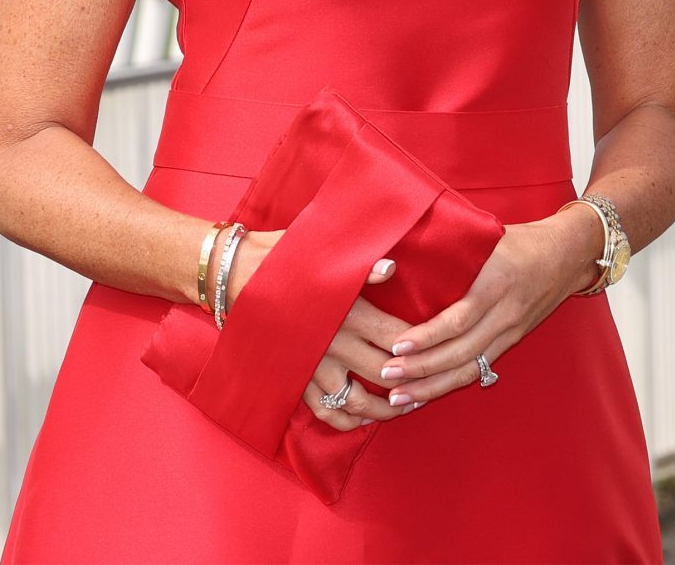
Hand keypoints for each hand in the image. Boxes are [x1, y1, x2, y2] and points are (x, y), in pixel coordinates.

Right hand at [215, 226, 425, 431]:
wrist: (236, 275)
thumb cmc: (284, 257)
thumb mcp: (323, 253)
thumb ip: (360, 264)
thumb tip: (393, 268)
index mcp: (346, 309)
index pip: (397, 336)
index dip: (422, 346)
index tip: (438, 348)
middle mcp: (333, 342)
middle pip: (385, 373)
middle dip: (412, 382)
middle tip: (430, 382)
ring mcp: (314, 366)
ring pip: (360, 402)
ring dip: (387, 409)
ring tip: (406, 405)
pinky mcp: (297, 379)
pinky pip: (327, 413)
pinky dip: (350, 421)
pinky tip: (365, 417)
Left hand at [366, 214, 588, 408]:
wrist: (568, 253)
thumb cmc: (521, 238)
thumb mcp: (488, 235)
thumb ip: (454, 246)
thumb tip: (405, 249)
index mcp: (496, 282)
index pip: (459, 318)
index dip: (427, 336)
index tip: (397, 345)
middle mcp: (505, 312)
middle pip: (461, 351)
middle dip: (422, 368)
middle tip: (386, 375)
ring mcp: (511, 331)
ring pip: (470, 368)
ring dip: (433, 386)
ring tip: (400, 397)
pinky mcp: (513, 341)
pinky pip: (481, 367)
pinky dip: (452, 382)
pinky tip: (428, 393)